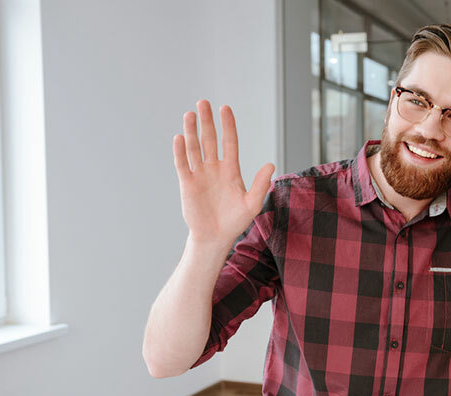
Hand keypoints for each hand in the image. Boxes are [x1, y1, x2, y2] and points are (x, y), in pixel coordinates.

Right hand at [173, 100, 273, 243]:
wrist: (215, 237)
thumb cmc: (235, 221)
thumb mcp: (252, 204)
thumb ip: (259, 184)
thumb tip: (271, 164)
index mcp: (231, 170)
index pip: (229, 142)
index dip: (227, 126)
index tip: (225, 108)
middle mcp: (214, 168)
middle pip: (209, 140)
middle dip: (207, 121)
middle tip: (203, 102)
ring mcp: (200, 175)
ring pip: (194, 148)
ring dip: (192, 131)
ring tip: (190, 114)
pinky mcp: (187, 184)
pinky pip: (183, 164)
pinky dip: (180, 151)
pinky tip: (180, 137)